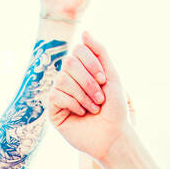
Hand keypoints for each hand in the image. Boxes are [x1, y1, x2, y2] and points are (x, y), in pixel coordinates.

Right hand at [48, 32, 129, 162]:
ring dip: (83, 95)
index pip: (77, 51)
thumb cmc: (116, 109)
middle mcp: (70, 80)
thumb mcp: (112, 75)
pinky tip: (82, 114)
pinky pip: (55, 95)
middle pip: (68, 63)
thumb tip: (85, 32)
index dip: (91, 63)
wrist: (113, 136)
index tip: (104, 79)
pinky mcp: (54, 110)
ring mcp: (60, 94)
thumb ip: (100, 52)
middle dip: (88, 81)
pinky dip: (73, 103)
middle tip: (100, 97)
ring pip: (62, 79)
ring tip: (93, 108)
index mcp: (83, 70)